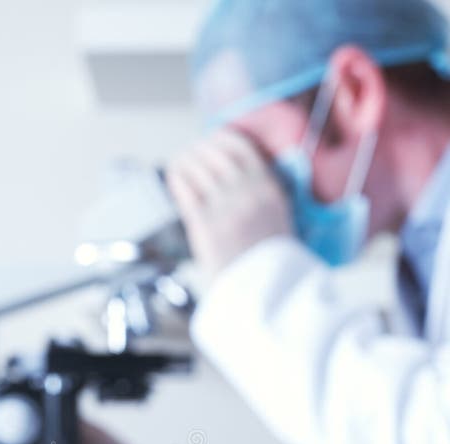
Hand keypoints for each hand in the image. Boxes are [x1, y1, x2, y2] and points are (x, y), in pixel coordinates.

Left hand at [167, 130, 290, 282]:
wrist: (266, 293)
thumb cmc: (272, 265)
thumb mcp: (282, 222)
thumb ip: (264, 199)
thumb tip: (243, 182)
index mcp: (269, 190)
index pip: (242, 147)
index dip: (222, 139)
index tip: (213, 140)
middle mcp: (246, 193)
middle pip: (215, 153)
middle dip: (199, 149)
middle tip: (191, 152)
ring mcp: (223, 208)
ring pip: (197, 167)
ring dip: (185, 160)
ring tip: (180, 162)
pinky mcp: (204, 225)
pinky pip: (185, 189)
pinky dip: (177, 177)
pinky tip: (173, 176)